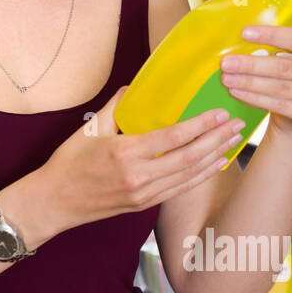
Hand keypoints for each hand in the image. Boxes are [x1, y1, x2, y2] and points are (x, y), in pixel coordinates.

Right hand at [33, 86, 246, 230]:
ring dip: (215, 157)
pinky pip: (180, 189)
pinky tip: (215, 165)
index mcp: (125, 153)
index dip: (200, 125)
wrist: (53, 203)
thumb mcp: (88, 129)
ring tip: (234, 142)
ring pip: (189, 175)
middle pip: (189, 157)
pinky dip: (201, 176)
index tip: (220, 113)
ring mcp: (143, 194)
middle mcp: (138, 176)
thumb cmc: (67, 163)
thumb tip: (133, 87)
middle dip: (217, 139)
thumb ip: (115, 107)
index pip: (173, 137)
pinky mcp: (143, 205)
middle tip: (238, 125)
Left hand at [219, 25, 291, 134]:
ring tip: (227, 78)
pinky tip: (238, 92)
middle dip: (251, 64)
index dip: (272, 35)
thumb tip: (243, 34)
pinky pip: (279, 105)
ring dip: (249, 82)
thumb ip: (280, 43)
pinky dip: (254, 98)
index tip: (245, 32)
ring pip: (279, 87)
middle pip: (285, 66)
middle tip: (227, 63)